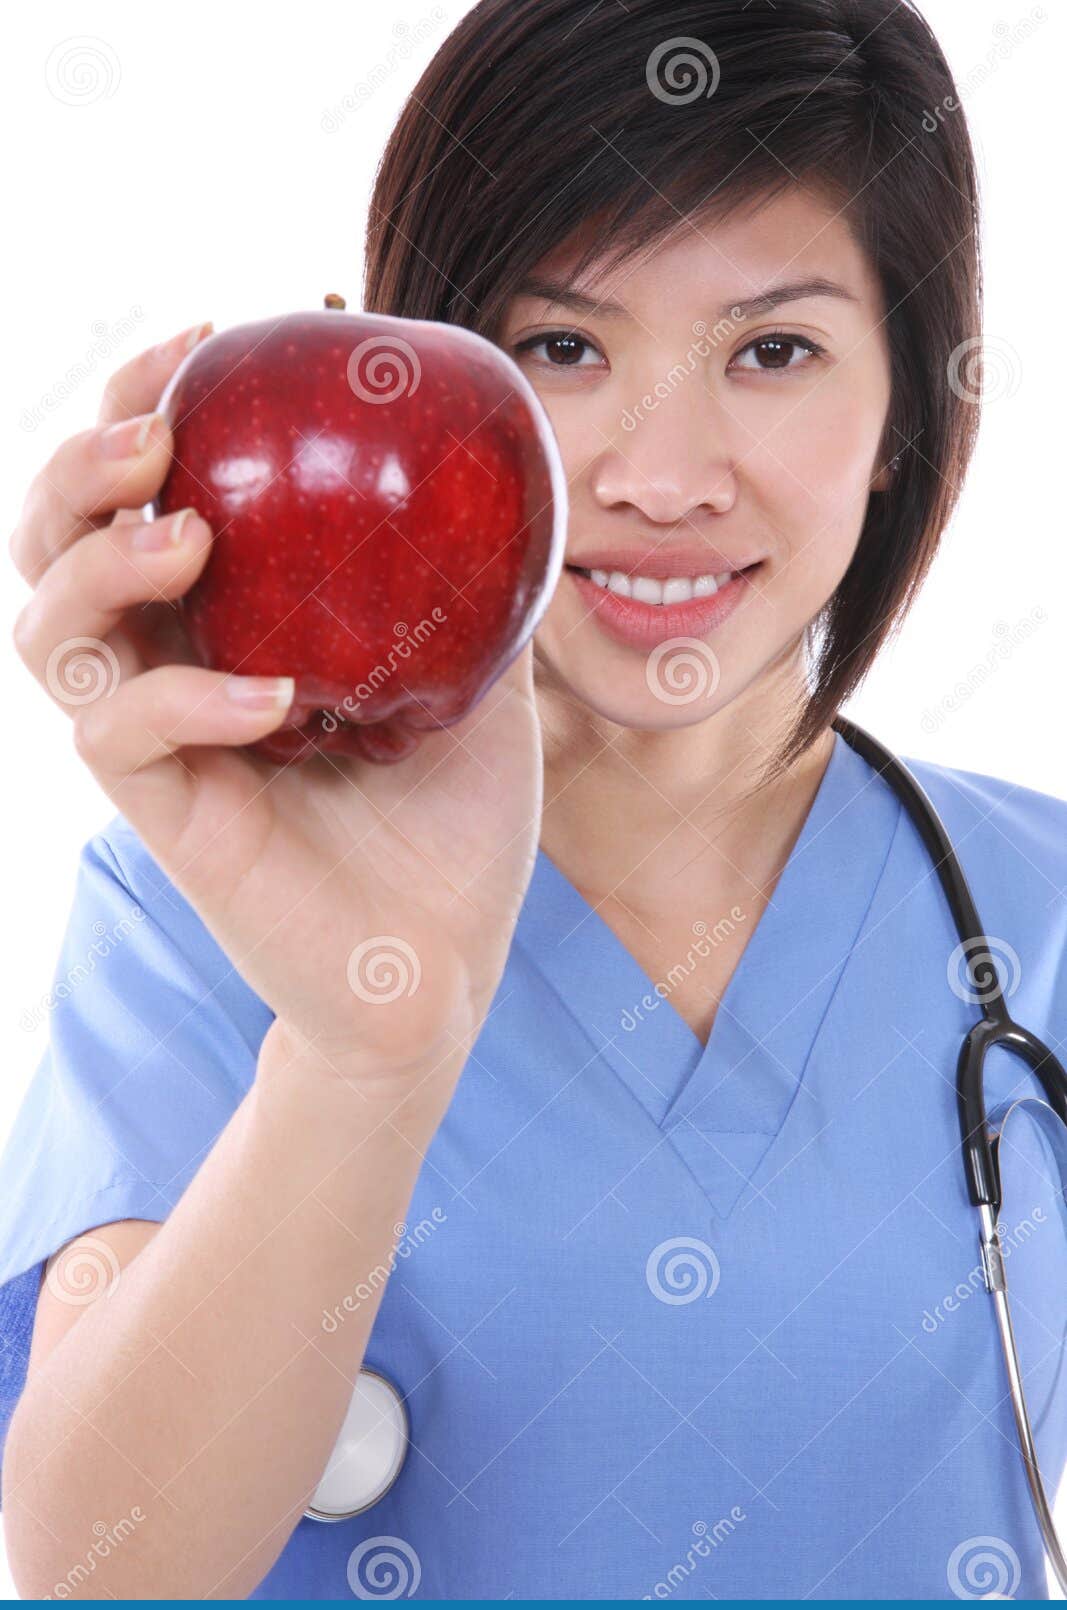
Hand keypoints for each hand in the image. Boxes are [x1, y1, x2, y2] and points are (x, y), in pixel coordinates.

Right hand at [11, 323, 544, 1081]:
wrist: (445, 966)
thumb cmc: (453, 824)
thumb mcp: (478, 675)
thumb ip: (460, 578)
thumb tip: (484, 457)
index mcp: (228, 625)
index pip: (141, 495)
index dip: (146, 399)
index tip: (210, 335)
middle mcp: (172, 672)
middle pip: (53, 544)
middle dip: (80, 465)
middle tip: (157, 426)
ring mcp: (161, 748)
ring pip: (48, 631)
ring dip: (99, 562)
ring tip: (184, 532)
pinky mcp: (171, 820)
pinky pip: (120, 737)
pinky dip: (182, 699)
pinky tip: (272, 694)